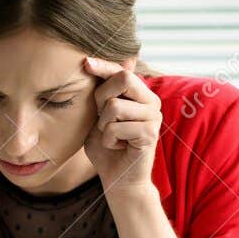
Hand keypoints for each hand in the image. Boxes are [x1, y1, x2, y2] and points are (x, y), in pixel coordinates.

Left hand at [82, 55, 160, 194]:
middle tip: (102, 119)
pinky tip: (118, 147)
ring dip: (103, 125)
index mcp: (140, 94)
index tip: (85, 62)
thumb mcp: (99, 115)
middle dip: (102, 97)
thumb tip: (125, 58)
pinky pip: (116, 127)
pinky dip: (108, 140)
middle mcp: (151, 101)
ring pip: (114, 106)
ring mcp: (153, 117)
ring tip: (111, 136)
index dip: (103, 65)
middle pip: (123, 78)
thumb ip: (104, 91)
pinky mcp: (150, 134)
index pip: (121, 71)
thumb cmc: (107, 147)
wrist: (118, 179)